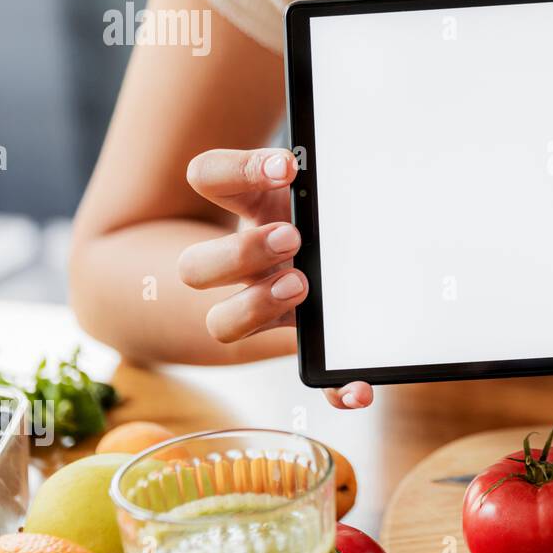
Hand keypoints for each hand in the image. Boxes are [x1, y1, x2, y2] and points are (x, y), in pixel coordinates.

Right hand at [178, 148, 373, 409]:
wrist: (335, 264)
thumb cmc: (327, 215)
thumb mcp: (324, 192)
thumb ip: (333, 181)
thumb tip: (358, 164)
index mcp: (252, 209)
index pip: (209, 177)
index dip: (235, 170)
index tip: (287, 166)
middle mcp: (244, 264)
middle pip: (194, 267)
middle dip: (240, 252)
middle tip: (290, 238)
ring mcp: (265, 307)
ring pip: (223, 324)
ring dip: (257, 305)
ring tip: (301, 283)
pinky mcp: (304, 343)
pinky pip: (311, 374)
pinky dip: (334, 385)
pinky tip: (358, 388)